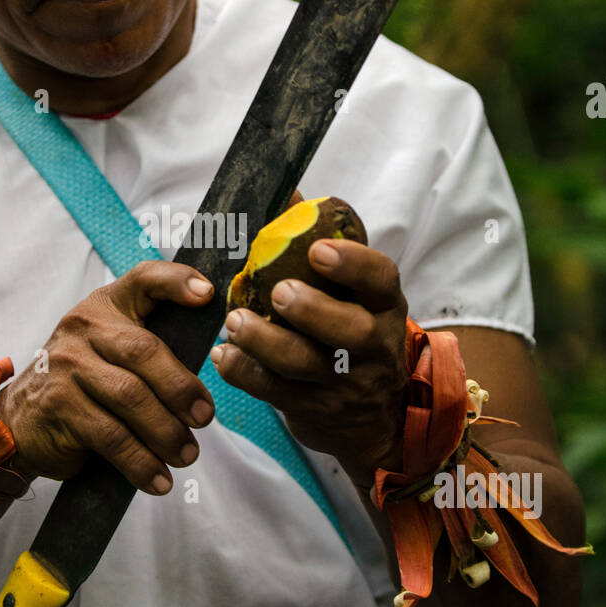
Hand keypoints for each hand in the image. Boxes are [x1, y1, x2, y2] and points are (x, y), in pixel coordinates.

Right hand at [0, 262, 215, 492]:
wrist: (18, 421)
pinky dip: (141, 462)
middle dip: (181, 388)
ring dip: (166, 432)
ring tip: (187, 455)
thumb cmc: (82, 384)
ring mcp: (66, 366)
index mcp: (105, 306)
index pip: (143, 280)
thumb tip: (218, 362)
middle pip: (144, 351)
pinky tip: (158, 479)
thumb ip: (149, 348)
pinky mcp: (59, 406)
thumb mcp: (109, 351)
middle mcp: (82, 328)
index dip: (176, 281)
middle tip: (205, 418)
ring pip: (131, 398)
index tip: (207, 295)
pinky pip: (111, 436)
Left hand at [211, 237, 408, 488]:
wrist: (374, 417)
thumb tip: (287, 189)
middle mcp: (373, 345)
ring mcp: (345, 383)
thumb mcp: (355, 293)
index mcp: (383, 305)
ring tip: (234, 321)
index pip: (381, 279)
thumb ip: (324, 244)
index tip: (318, 249)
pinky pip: (277, 394)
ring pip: (307, 365)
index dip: (353, 263)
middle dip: (313, 310)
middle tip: (278, 292)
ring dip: (265, 342)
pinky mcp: (315, 410)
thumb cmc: (352, 332)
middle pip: (352, 332)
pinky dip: (244, 373)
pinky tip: (222, 354)